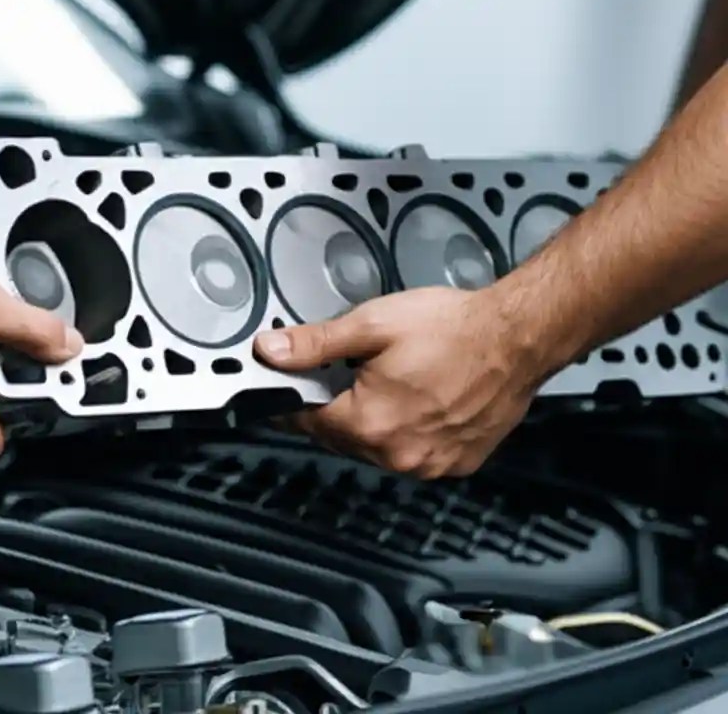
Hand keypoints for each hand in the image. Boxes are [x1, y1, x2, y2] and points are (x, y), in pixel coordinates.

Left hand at [253, 287, 544, 478]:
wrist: (518, 337)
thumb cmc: (453, 329)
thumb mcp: (371, 325)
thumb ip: (314, 344)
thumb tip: (270, 352)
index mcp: (369, 424)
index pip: (306, 421)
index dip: (293, 400)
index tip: (290, 387)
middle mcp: (397, 454)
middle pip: (339, 437)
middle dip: (334, 408)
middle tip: (347, 373)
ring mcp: (428, 464)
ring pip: (374, 448)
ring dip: (370, 423)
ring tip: (390, 384)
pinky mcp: (454, 463)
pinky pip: (411, 454)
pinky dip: (405, 433)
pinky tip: (418, 402)